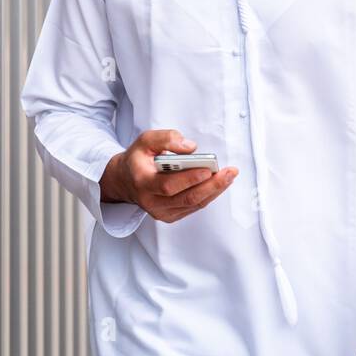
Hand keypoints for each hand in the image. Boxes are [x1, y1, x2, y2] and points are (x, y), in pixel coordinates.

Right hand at [100, 128, 237, 223]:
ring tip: (229, 176)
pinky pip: (194, 207)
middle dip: (211, 185)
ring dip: (214, 190)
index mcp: (142, 182)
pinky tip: (219, 183)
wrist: (126, 180)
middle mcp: (151, 202)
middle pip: (186, 198)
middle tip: (229, 172)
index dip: (190, 179)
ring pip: (193, 204)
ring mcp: (161, 212)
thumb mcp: (145, 141)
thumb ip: (166, 139)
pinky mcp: (170, 216)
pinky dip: (208, 195)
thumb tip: (191, 147)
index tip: (209, 169)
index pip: (168, 185)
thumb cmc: (138, 159)